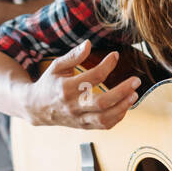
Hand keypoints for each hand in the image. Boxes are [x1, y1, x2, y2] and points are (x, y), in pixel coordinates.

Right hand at [22, 40, 139, 128]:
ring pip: (104, 118)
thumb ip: (73, 56)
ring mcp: (78, 118)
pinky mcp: (83, 126)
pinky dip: (117, 117)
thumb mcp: (57, 66)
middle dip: (122, 92)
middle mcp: (73, 106)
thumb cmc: (49, 83)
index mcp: (65, 88)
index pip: (92, 77)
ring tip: (134, 95)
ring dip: (123, 107)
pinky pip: (103, 126)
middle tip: (136, 81)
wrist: (36, 108)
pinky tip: (125, 106)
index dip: (107, 65)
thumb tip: (88, 43)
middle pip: (102, 102)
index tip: (116, 55)